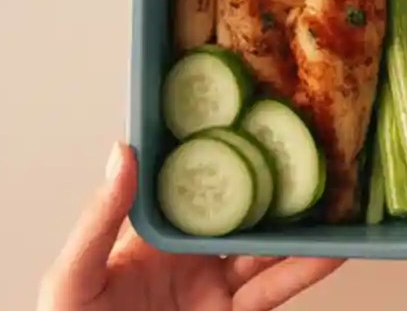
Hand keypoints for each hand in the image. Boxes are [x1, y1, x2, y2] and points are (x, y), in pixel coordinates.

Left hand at [38, 143, 342, 310]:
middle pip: (238, 210)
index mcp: (146, 235)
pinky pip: (275, 291)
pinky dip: (305, 270)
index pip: (187, 181)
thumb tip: (125, 152)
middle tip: (308, 147)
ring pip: (265, 248)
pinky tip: (332, 250)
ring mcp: (212, 288)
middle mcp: (185, 256)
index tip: (246, 115)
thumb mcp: (72, 278)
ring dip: (299, 224)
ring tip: (334, 194)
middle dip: (271, 182)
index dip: (216, 149)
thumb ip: (99, 220)